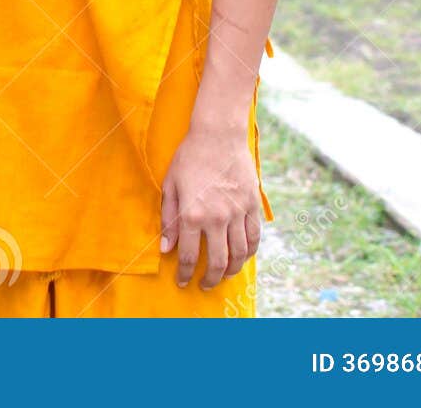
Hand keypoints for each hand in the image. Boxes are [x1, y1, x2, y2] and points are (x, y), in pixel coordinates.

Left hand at [159, 124, 262, 288]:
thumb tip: (166, 248)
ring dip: (230, 270)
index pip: (187, 256)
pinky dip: (249, 253)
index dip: (184, 273)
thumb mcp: (170, 185)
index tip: (183, 281)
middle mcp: (216, 218)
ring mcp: (237, 213)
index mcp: (191, 214)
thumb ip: (168, 219)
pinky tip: (241, 258)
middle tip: (204, 285)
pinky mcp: (252, 206)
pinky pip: (254, 238)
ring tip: (223, 275)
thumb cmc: (189, 158)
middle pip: (216, 262)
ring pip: (238, 254)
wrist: (218, 135)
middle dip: (209, 279)